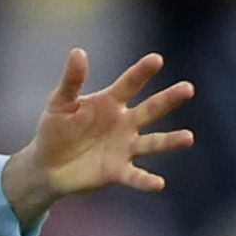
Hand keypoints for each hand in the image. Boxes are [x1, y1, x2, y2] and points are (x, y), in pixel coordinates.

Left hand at [3, 50, 197, 227]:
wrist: (47, 165)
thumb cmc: (55, 129)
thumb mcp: (59, 103)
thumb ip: (71, 81)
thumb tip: (78, 52)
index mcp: (111, 102)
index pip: (130, 84)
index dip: (142, 72)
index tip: (156, 59)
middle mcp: (124, 123)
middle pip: (150, 110)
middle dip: (168, 99)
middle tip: (187, 89)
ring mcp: (124, 148)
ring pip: (152, 143)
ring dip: (170, 141)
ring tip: (188, 138)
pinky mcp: (118, 171)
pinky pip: (135, 176)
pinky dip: (146, 180)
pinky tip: (159, 183)